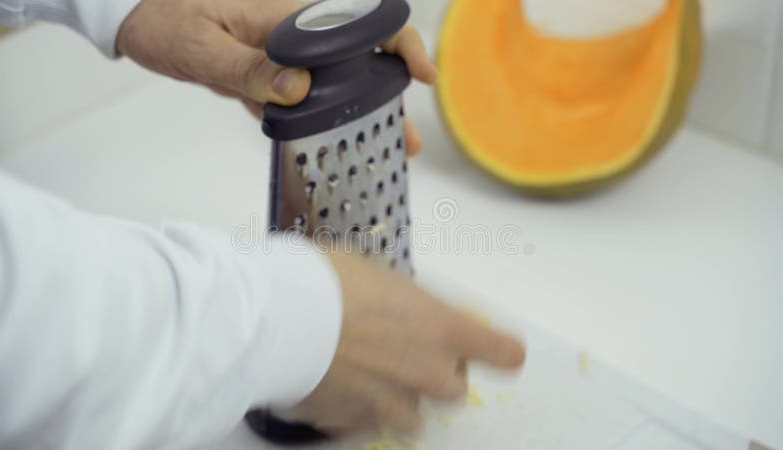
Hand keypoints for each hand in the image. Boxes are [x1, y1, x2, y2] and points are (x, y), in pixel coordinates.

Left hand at [116, 0, 436, 154]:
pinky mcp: (264, 73)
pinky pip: (299, 99)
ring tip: (378, 149)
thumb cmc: (162, 16)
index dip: (398, 44)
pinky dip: (316, 122)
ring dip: (356, 116)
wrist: (133, 12)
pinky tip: (327, 147)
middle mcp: (292, 34)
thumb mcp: (200, 46)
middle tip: (405, 139)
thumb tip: (298, 89)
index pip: (360, 22)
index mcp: (289, 15)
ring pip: (332, 84)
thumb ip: (246, 68)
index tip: (420, 75)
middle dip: (387, 98)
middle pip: (356, 60)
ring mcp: (280, 55)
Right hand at [293, 252, 526, 434]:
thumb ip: (408, 302)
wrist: (280, 317)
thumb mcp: (380, 273)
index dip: (499, 351)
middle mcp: (428, 373)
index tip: (493, 348)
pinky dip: (359, 409)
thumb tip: (404, 309)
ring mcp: (392, 404)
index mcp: (443, 329)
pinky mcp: (355, 422)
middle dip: (435, 374)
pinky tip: (337, 383)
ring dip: (399, 399)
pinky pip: (368, 422)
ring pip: (414, 417)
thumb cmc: (328, 281)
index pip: (504, 353)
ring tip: (367, 373)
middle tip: (403, 351)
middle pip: (457, 390)